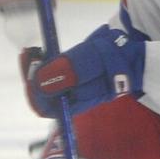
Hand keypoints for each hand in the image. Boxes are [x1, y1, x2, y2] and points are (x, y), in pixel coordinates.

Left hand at [20, 25, 146, 117]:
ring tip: (33, 51)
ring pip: (43, 85)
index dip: (34, 92)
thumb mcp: (93, 62)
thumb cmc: (115, 60)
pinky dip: (41, 64)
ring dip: (34, 68)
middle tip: (28, 53)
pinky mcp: (71, 77)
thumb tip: (38, 82)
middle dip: (31, 76)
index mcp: (78, 103)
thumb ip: (68, 72)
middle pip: (41, 96)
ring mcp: (71, 89)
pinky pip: (49, 75)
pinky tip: (40, 51)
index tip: (31, 68)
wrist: (131, 54)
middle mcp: (72, 100)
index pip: (46, 107)